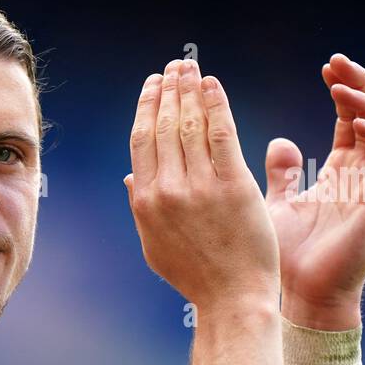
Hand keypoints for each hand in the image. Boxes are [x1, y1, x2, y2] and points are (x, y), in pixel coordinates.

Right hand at [125, 59, 279, 309]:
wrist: (233, 299)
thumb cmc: (196, 276)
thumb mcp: (156, 246)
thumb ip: (140, 207)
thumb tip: (130, 175)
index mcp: (145, 202)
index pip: (142, 141)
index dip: (147, 107)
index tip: (153, 85)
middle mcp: (167, 190)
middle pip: (164, 126)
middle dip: (168, 90)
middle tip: (174, 65)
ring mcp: (200, 188)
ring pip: (190, 125)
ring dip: (189, 90)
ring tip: (191, 68)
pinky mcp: (233, 187)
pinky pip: (221, 135)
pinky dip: (215, 105)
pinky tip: (213, 86)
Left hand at [265, 54, 364, 328]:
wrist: (300, 297)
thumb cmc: (288, 257)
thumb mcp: (277, 203)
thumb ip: (283, 173)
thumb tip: (278, 141)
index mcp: (342, 171)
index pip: (351, 119)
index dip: (344, 91)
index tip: (326, 66)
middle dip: (359, 86)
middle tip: (339, 62)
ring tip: (346, 86)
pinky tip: (362, 122)